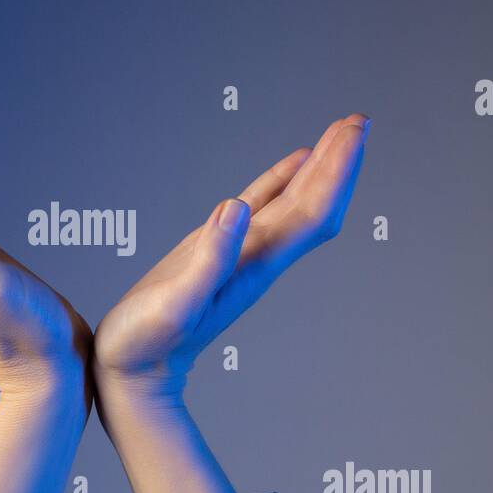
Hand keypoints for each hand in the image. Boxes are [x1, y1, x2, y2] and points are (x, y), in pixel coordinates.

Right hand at [95, 113, 369, 392]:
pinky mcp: (217, 250)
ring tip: (341, 130)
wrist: (134, 373)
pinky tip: (297, 161)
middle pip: (313, 204)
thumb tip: (235, 206)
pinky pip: (261, 206)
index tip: (353, 132)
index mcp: (253, 265)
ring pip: (294, 202)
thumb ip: (209, 258)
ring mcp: (240, 253)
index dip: (336, 172)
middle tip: (359, 120)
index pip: (312, 212)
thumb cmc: (147, 345)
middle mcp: (257, 257)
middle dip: (339, 161)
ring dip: (320, 167)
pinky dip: (282, 180)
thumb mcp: (175, 303)